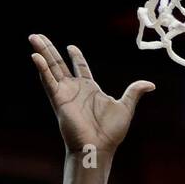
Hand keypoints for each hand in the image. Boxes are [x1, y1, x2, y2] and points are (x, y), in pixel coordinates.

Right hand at [30, 33, 154, 154]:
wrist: (98, 147)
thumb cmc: (111, 133)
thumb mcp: (126, 107)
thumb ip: (134, 92)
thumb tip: (151, 85)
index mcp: (90, 89)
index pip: (81, 68)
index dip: (76, 57)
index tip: (71, 46)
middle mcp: (75, 89)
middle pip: (60, 64)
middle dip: (50, 49)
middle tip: (39, 35)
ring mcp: (65, 93)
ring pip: (51, 68)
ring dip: (42, 52)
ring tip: (33, 37)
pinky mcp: (58, 100)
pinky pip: (48, 81)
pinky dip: (42, 68)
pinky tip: (35, 56)